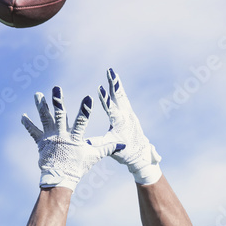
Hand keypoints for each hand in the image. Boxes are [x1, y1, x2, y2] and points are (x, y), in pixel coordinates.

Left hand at [22, 86, 117, 190]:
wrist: (60, 178)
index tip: (88, 98)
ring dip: (41, 106)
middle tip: (56, 88)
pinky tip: (23, 115)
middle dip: (58, 102)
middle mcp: (61, 135)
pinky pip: (33, 131)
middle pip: (60, 116)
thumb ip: (107, 148)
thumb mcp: (93, 156)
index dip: (85, 110)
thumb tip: (123, 145)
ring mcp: (50, 138)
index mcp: (74, 138)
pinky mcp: (40, 142)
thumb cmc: (78, 166)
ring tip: (37, 94)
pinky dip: (28, 123)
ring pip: (45, 118)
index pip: (81, 122)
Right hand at [98, 68, 161, 185]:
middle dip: (114, 84)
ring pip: (121, 95)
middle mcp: (126, 116)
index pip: (111, 109)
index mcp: (120, 123)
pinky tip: (116, 81)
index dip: (105, 99)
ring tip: (112, 72)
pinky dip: (118, 89)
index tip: (100, 88)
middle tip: (110, 71)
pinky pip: (123, 98)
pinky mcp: (129, 112)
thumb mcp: (112, 149)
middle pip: (119, 97)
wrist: (141, 154)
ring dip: (116, 84)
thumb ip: (99, 144)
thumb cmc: (125, 153)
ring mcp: (129, 113)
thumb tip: (84, 142)